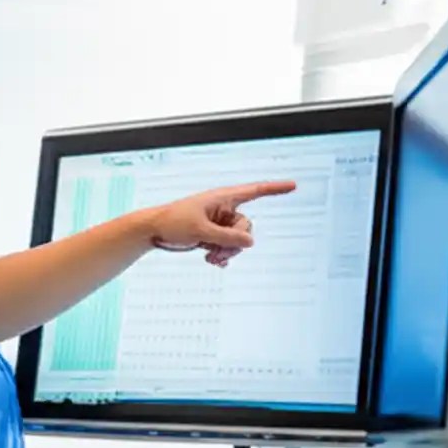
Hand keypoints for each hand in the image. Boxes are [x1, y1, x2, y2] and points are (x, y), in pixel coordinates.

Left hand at [148, 180, 296, 266]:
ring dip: (227, 252)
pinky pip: (228, 247)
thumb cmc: (172, 222)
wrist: (153, 231)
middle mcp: (223, 209)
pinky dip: (222, 255)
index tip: (294, 185)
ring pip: (238, 241)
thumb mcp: (201, 230)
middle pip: (246, 227)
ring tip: (210, 258)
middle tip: (217, 252)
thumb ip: (226, 237)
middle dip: (236, 243)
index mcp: (222, 198)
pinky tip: (212, 262)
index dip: (275, 188)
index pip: (254, 191)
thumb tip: (251, 243)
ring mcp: (219, 223)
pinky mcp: (212, 236)